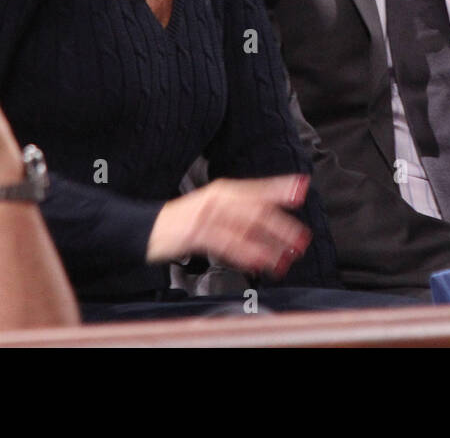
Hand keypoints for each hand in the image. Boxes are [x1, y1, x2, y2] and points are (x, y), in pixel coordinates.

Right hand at [146, 175, 312, 277]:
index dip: (281, 186)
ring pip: (245, 229)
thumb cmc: (183, 221)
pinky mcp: (196, 233)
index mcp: (224, 190)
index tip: (302, 188)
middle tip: (301, 239)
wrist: (147, 228)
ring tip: (286, 258)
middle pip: (257, 210)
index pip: (258, 187)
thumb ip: (240, 210)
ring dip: (269, 245)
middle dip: (283, 226)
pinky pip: (227, 244)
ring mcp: (207, 215)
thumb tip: (273, 221)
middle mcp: (218, 198)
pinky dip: (246, 254)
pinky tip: (259, 263)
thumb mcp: (213, 208)